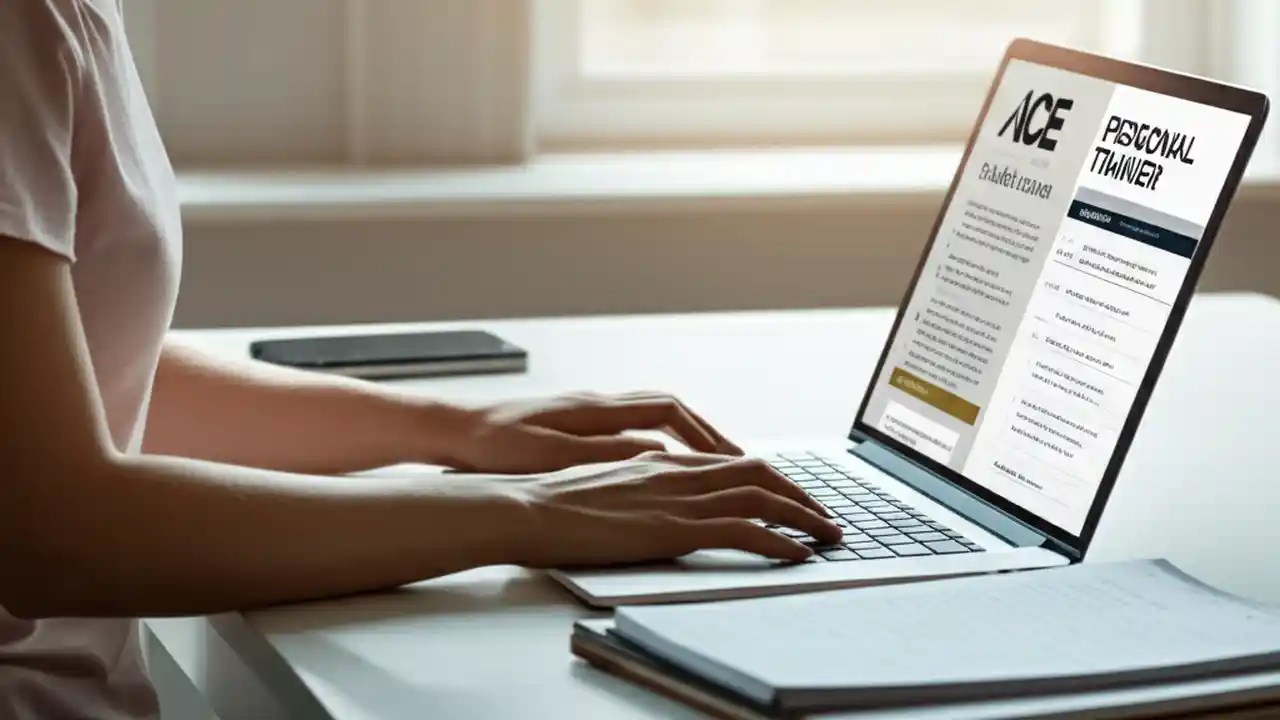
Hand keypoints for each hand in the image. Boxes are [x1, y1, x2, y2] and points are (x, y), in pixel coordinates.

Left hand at [446, 392, 742, 473]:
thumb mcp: (553, 457)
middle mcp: (593, 404)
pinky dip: (653, 444)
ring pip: (646, 418)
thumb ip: (606, 455)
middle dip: (704, 434)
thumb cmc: (492, 447)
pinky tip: (654, 469)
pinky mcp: (567, 425)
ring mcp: (581, 412)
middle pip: (665, 409)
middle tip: (735, 461)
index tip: (731, 457)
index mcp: (595, 409)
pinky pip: (627, 429)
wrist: (448, 431)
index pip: (667, 410)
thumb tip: (659, 456)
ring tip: (705, 466)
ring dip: (680, 438)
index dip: (704, 433)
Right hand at [506, 451, 840, 565]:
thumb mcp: (602, 487)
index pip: (731, 463)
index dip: (769, 478)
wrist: (526, 508)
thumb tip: (653, 495)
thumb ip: (635, 487)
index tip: (791, 496)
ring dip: (803, 515)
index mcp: (660, 462)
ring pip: (762, 495)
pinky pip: (744, 529)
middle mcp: (677, 471)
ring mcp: (678, 498)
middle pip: (758, 472)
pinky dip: (780, 539)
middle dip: (798, 493)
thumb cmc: (551, 504)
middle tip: (825, 516)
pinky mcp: (675, 527)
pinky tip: (798, 553)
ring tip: (829, 534)